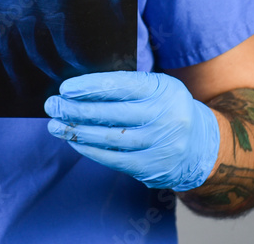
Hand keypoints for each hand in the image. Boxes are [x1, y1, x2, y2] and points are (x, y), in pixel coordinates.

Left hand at [44, 71, 219, 191]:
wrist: (201, 144)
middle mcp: (165, 117)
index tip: (65, 88)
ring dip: (78, 133)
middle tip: (52, 106)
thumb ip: (124, 85)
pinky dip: (92, 151)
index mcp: (162, 89)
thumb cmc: (166, 106)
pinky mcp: (155, 168)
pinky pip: (116, 160)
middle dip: (77, 110)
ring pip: (111, 139)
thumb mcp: (155, 86)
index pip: (120, 86)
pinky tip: (75, 142)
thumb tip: (79, 89)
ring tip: (56, 126)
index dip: (90, 87)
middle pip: (112, 115)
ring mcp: (161, 146)